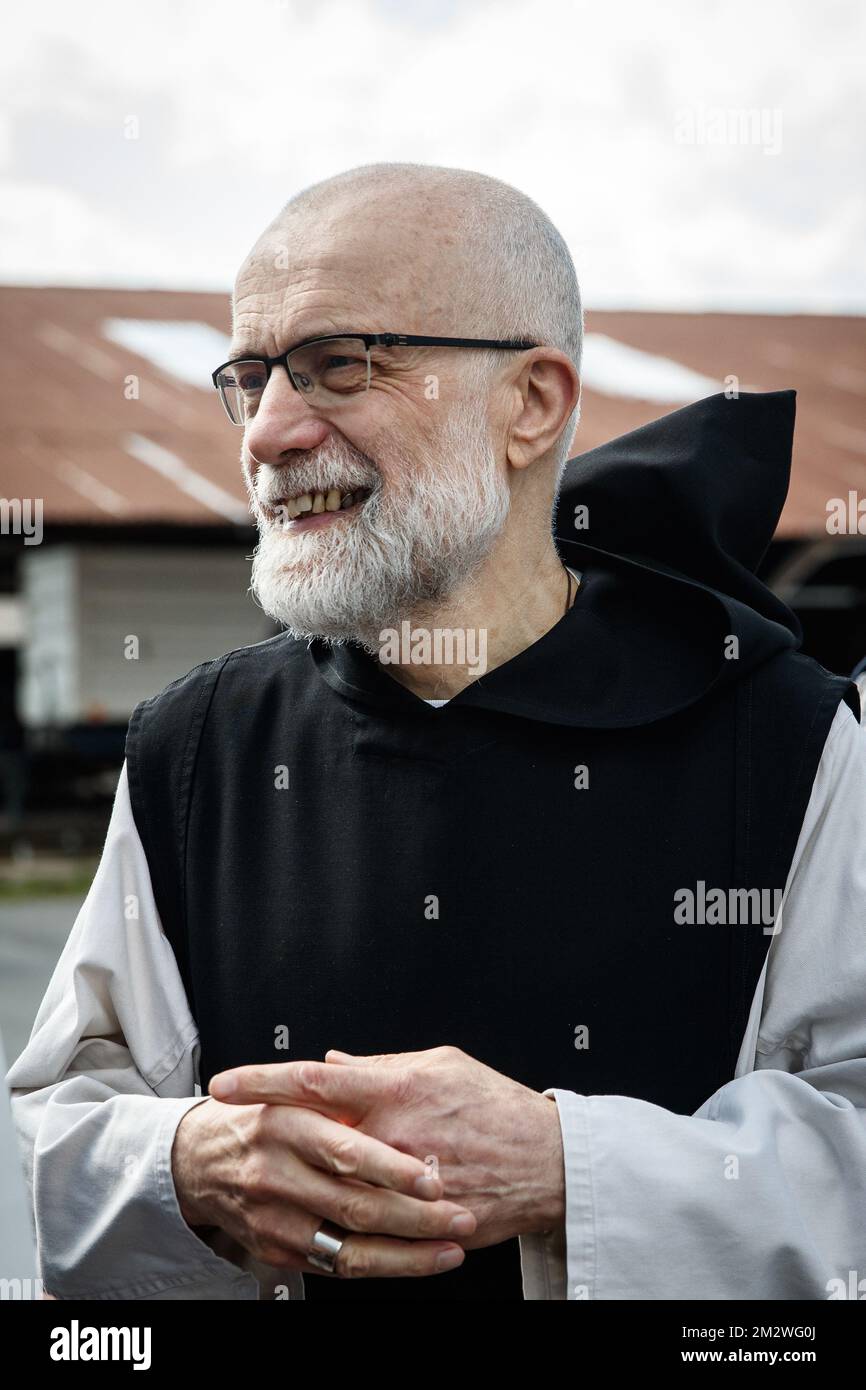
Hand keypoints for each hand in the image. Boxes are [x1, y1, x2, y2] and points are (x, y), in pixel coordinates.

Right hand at [170, 1095, 476, 1276]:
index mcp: (286, 1123)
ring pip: (351, 1245)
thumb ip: (340, 1086)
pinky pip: (338, 1265)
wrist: (198, 1160)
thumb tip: (386, 1075)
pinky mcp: (279, 1250)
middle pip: (354, 1203)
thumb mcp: (291, 1092)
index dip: (392, 1167)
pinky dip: (384, 1266)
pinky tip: (419, 1260)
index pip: (345, 1148)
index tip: (434, 1178)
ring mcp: (277, 1218)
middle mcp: (277, 1174)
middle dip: (415, 1215)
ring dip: (409, 1251)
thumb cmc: (259, 1120)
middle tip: (461, 1215)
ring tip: (452, 1245)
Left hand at [209, 1046, 564, 1248]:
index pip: (314, 1080)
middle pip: (313, 1137)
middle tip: (237, 1137)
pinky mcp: (420, 1221)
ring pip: (336, 1190)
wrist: (548, 1160)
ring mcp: (406, 1182)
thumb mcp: (440, 1065)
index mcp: (397, 1088)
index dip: (263, 1081)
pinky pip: (371, 1228)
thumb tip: (332, 1064)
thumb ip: (380, 1067)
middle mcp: (395, 1133)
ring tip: (283, 1183)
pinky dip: (348, 1222)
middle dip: (269, 1138)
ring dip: (305, 1187)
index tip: (224, 1083)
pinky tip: (332, 1218)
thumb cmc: (494, 1106)